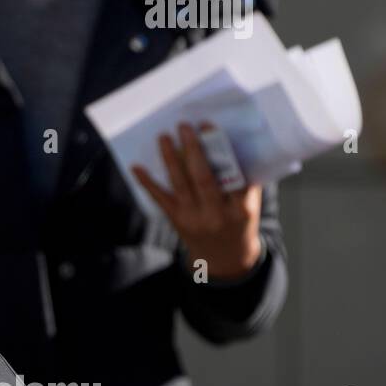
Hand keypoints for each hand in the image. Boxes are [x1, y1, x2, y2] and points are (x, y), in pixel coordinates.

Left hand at [132, 123, 262, 280]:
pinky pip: (160, 198)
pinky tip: (137, 167)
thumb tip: (226, 143)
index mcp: (241, 208)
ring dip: (170, 158)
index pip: (234, 175)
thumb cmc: (238, 223)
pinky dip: (147, 182)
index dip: (222, 149)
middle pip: (204, 177)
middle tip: (185, 126)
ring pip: (180, 183)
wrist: (224, 259)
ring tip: (164, 137)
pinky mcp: (176, 220)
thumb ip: (242, 180)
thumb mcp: (248, 205)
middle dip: (193, 149)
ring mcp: (193, 218)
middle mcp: (216, 214)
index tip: (209, 126)